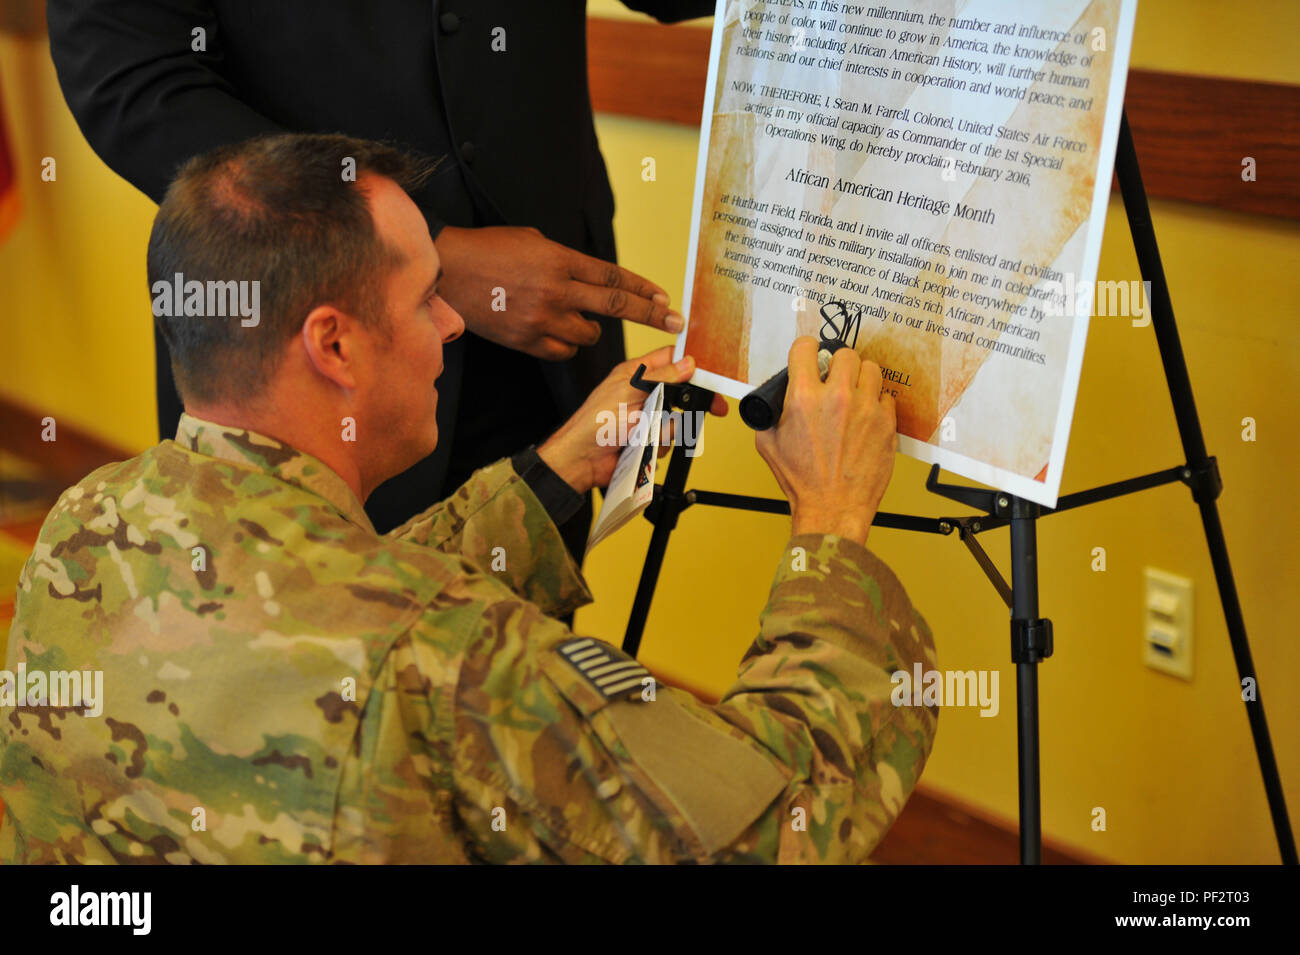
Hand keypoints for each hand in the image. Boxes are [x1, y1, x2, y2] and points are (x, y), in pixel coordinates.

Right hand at [434, 225, 684, 360]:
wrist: (448, 271)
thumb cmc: (489, 250)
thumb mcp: (533, 241)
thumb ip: (566, 261)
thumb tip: (592, 279)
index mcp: (560, 259)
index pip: (614, 277)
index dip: (644, 290)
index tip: (666, 300)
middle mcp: (556, 289)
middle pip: (615, 306)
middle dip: (651, 315)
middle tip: (676, 323)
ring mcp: (541, 318)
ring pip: (588, 335)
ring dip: (589, 330)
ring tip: (572, 318)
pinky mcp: (526, 340)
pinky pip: (563, 352)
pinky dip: (565, 345)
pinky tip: (553, 332)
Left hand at [537, 346, 728, 493]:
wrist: (584, 460)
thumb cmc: (594, 423)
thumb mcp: (628, 391)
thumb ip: (660, 377)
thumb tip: (687, 363)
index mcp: (635, 374)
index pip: (670, 359)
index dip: (690, 364)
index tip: (708, 373)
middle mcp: (643, 393)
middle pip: (681, 392)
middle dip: (690, 403)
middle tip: (712, 407)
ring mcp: (647, 417)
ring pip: (676, 419)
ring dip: (667, 429)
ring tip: (648, 432)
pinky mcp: (649, 439)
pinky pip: (669, 440)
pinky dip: (660, 444)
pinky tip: (644, 445)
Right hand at [755, 337, 897, 546]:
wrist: (833, 509)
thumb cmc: (803, 482)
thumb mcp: (768, 444)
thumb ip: (771, 414)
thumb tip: (776, 398)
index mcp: (803, 399)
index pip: (806, 347)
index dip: (806, 350)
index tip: (809, 356)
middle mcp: (837, 398)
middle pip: (845, 353)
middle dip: (837, 364)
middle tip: (834, 379)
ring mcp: (866, 409)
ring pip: (871, 368)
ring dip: (861, 378)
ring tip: (855, 394)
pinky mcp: (886, 423)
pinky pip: (886, 397)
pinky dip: (877, 403)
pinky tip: (867, 417)